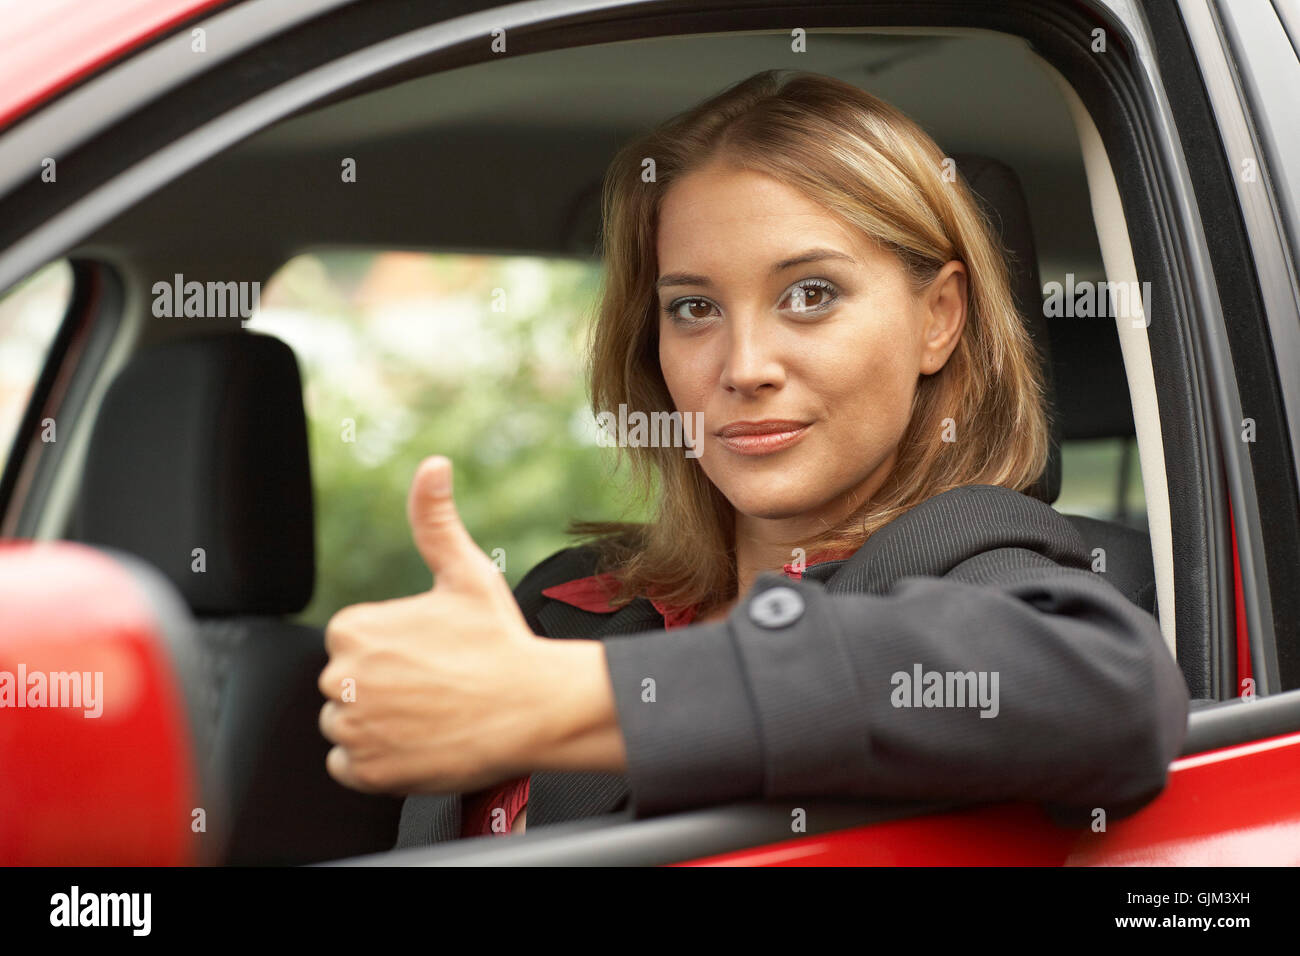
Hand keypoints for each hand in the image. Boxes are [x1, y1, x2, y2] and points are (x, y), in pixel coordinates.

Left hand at [318, 455, 552, 794]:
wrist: (534, 709)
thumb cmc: (500, 641)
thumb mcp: (468, 573)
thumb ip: (434, 520)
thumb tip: (432, 466)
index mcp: (355, 629)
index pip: (353, 641)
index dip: (393, 647)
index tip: (429, 653)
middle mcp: (343, 678)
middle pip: (346, 683)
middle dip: (382, 685)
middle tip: (436, 684)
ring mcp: (354, 727)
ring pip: (346, 723)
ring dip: (377, 722)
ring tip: (429, 713)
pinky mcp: (366, 770)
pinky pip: (348, 764)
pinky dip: (375, 759)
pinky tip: (416, 741)